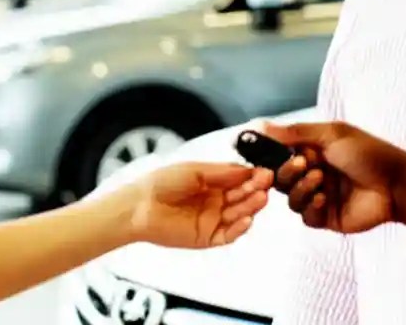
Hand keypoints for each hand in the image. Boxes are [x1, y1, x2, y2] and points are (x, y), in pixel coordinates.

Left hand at [125, 162, 273, 248]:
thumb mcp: (194, 170)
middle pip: (243, 196)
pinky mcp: (208, 237)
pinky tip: (246, 220)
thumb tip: (248, 168)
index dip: (253, 176)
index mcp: (213, 182)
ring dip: (251, 207)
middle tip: (267, 183)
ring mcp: (213, 220)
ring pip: (239, 214)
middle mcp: (216, 201)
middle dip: (255, 189)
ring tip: (261, 198)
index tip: (265, 172)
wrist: (139, 206)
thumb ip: (221, 172)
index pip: (240, 179)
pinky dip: (240, 229)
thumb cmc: (161, 183)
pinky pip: (229, 235)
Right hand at [261, 121, 405, 233]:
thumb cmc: (368, 153)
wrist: (395, 183)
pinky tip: (322, 198)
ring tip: (320, 180)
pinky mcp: (327, 217)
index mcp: (314, 152)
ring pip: (291, 199)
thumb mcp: (332, 134)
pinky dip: (309, 206)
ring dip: (301, 188)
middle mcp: (314, 174)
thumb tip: (261, 126)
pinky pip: (305, 217)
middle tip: (303, 164)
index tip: (263, 153)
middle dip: (287, 171)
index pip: (280, 156)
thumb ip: (296, 132)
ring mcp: (320, 197)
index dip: (272, 156)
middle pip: (281, 179)